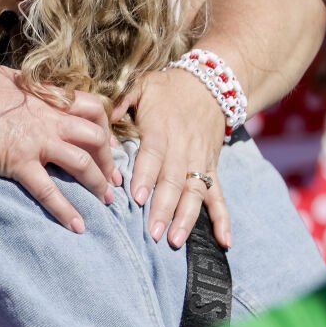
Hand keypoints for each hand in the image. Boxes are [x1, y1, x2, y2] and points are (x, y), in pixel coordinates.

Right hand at [0, 67, 119, 233]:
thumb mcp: (5, 77)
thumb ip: (27, 83)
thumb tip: (35, 86)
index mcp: (48, 98)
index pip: (92, 107)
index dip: (106, 127)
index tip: (108, 143)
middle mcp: (50, 120)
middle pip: (96, 137)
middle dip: (109, 159)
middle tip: (112, 177)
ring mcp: (37, 143)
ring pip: (82, 164)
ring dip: (98, 184)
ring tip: (107, 201)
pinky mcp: (20, 164)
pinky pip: (49, 191)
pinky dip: (65, 211)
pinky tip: (78, 227)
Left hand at [116, 69, 231, 249]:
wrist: (211, 85)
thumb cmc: (168, 88)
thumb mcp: (142, 85)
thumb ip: (121, 101)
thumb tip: (101, 118)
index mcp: (162, 129)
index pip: (153, 155)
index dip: (146, 177)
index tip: (137, 198)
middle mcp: (183, 148)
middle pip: (173, 181)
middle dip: (163, 208)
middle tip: (151, 232)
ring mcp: (200, 162)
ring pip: (195, 192)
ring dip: (186, 218)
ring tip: (175, 240)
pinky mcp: (212, 170)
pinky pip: (219, 196)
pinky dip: (223, 219)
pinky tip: (224, 241)